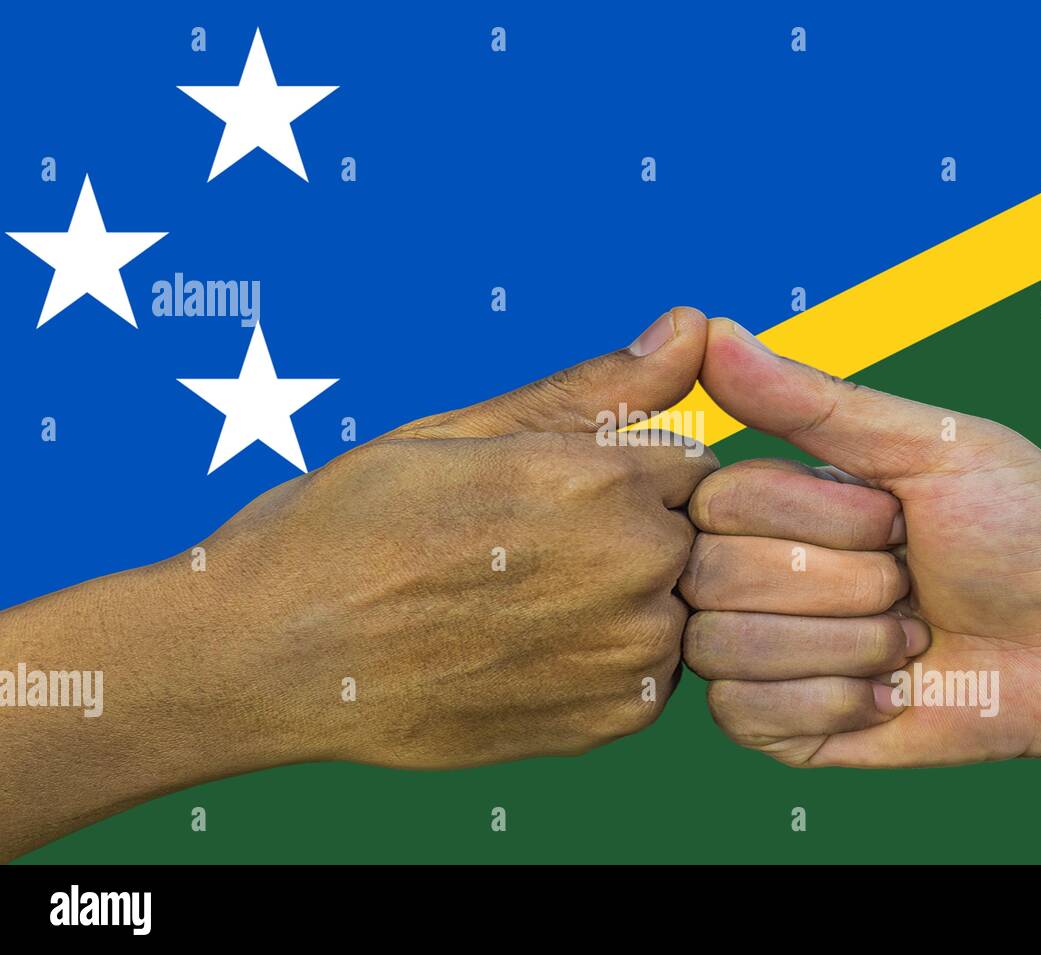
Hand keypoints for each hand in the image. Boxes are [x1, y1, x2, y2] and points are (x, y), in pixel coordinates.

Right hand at [0, 306, 717, 858]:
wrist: (275, 654)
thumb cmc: (355, 524)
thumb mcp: (469, 431)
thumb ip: (599, 386)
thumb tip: (695, 324)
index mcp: (602, 480)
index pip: (692, 459)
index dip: (631, 472)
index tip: (569, 493)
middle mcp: (634, 569)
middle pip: (690, 533)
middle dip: (635, 532)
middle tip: (533, 551)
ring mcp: (626, 656)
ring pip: (675, 606)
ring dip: (626, 600)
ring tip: (523, 603)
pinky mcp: (609, 721)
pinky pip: (650, 676)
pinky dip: (609, 661)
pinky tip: (530, 650)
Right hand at [680, 319, 1040, 798]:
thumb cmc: (1032, 534)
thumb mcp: (934, 447)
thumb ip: (815, 402)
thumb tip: (711, 330)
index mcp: (783, 502)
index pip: (717, 499)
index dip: (814, 517)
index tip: (897, 520)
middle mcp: (760, 571)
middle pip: (713, 574)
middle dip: (842, 584)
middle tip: (912, 583)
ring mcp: (765, 653)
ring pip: (721, 647)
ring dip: (843, 646)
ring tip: (909, 638)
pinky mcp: (782, 729)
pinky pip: (742, 714)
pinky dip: (830, 703)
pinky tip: (889, 693)